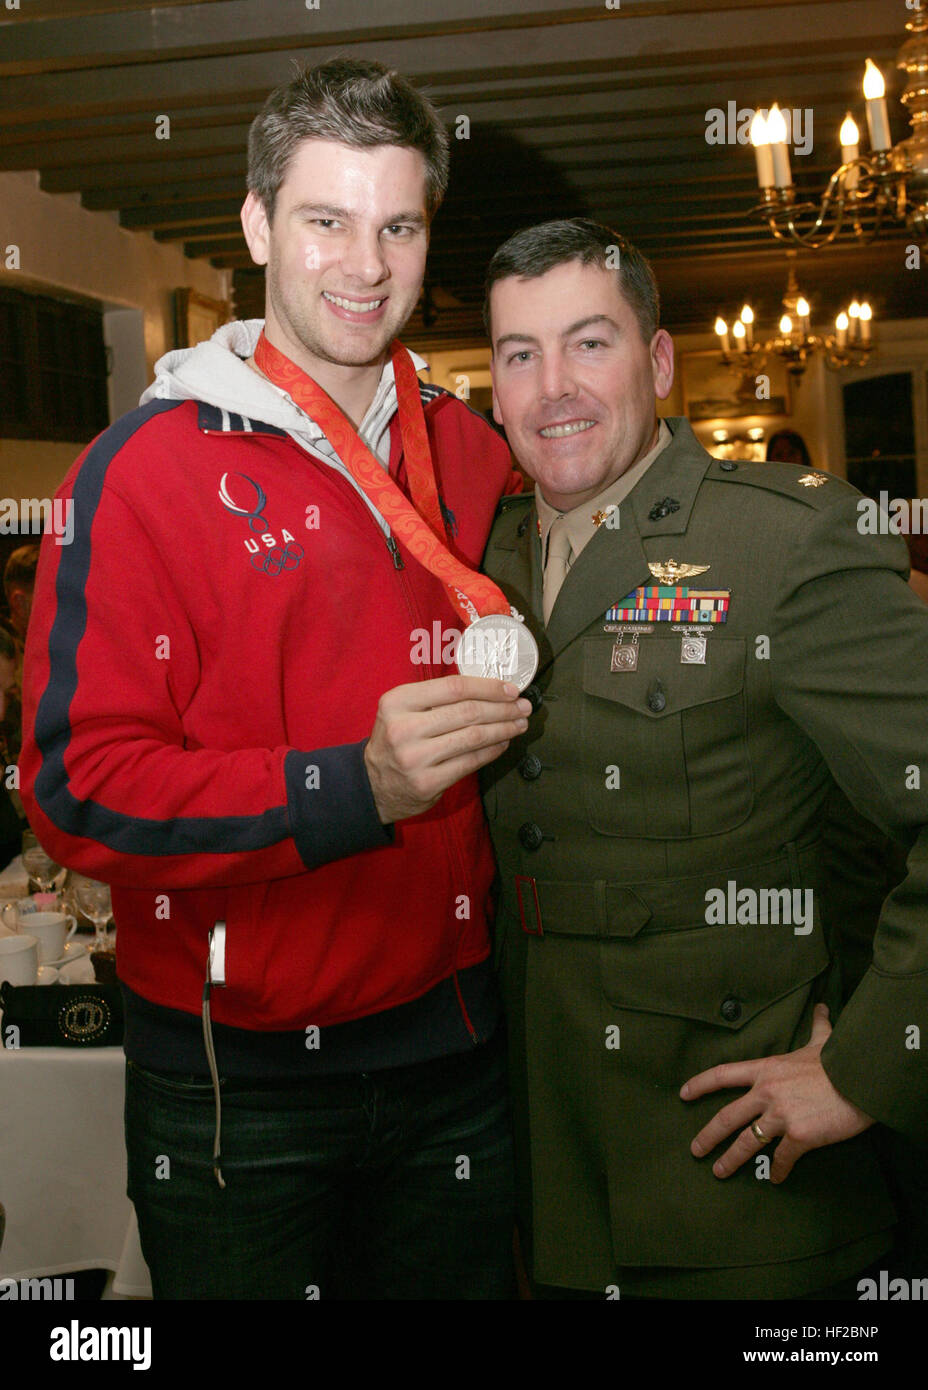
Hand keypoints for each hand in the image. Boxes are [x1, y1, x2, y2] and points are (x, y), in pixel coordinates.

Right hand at [364, 674, 530, 822]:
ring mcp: (416, 758)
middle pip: (467, 712)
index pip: (453, 688)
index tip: (511, 689)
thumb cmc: (396, 740)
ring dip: (503, 729)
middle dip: (503, 708)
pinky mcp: (428, 782)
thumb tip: (489, 688)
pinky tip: (503, 743)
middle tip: (523, 707)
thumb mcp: (402, 710)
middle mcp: (404, 728)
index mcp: (397, 702)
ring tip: (519, 724)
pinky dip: (493, 750)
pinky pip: (471, 762)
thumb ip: (436, 698)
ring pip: (473, 737)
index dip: (488, 687)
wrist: (372, 784)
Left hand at [680, 1004, 873, 1183]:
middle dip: (708, 1135)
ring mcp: (780, 1116)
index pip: (723, 1075)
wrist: (862, 1081)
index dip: (700, 1085)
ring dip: (731, 1159)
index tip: (683, 1094)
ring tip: (720, 1171)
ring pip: (747, 1142)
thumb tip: (821, 1007)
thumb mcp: (822, 1041)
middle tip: (695, 1150)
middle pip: (727, 1116)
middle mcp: (766, 1093)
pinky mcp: (798, 1137)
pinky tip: (776, 1179)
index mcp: (766, 1070)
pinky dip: (778, 1171)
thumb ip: (817, 1027)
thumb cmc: (839, 1060)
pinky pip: (782, 1159)